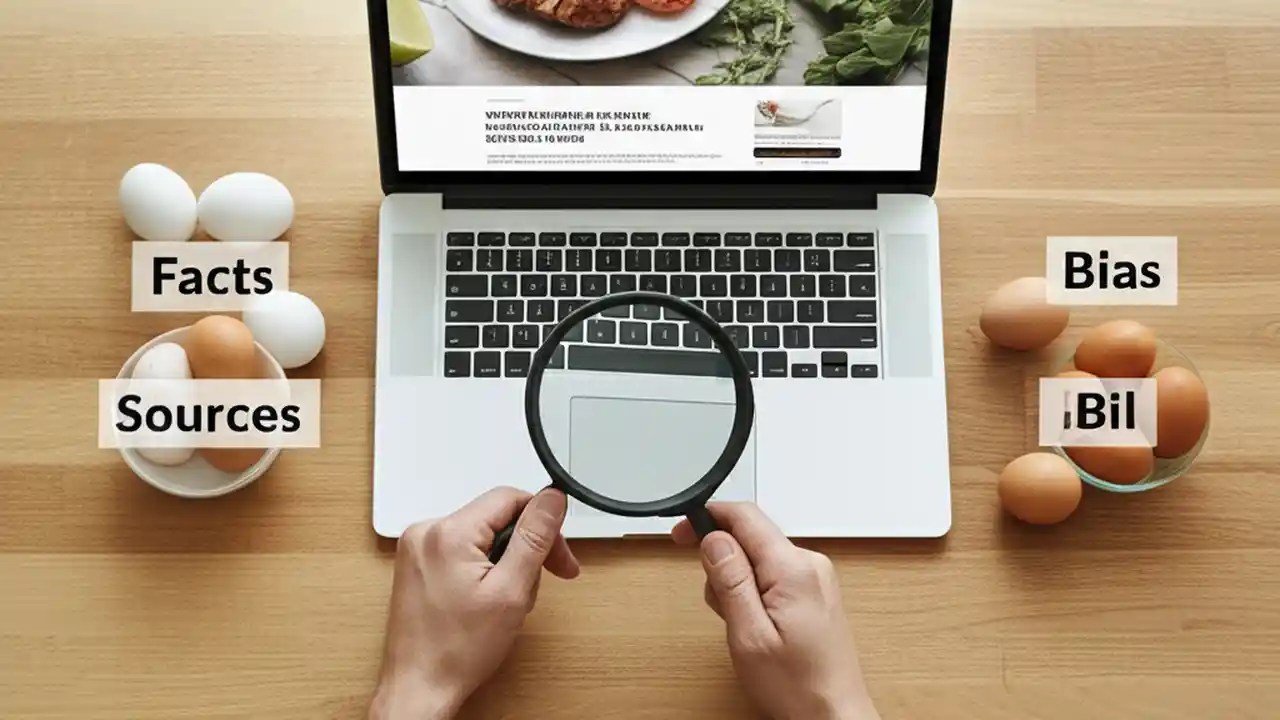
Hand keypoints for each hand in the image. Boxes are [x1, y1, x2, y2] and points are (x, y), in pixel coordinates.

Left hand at [370, 487, 578, 719]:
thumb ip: (534, 538)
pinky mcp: (417, 563)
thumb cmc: (456, 651)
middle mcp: (426, 532)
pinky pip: (463, 550)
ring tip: (510, 600)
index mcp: (448, 532)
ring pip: (482, 535)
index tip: (558, 553)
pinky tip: (490, 598)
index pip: (509, 498)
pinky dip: (485, 569)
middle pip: (496, 517)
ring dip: (506, 562)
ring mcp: (418, 548)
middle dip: (526, 548)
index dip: (542, 523)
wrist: (418, 687)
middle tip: (546, 578)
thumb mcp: (511, 591)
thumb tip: (551, 499)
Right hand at [673, 503, 878, 719]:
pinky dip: (755, 592)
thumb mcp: (749, 635)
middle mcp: (810, 564)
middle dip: (722, 563)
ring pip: (759, 557)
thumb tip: (713, 537)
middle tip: (719, 606)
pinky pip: (774, 574)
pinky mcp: (815, 591)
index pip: (744, 517)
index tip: (680, 533)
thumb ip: (730, 580)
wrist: (834, 716)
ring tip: (742, 625)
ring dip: (738, 582)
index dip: (706, 518)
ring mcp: (815, 577)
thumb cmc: (798, 686)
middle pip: (750, 536)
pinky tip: (756, 623)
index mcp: (793, 569)